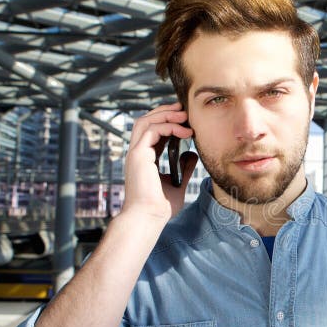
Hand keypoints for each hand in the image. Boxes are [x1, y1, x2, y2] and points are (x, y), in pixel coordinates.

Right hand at [122, 102, 197, 220]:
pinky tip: (185, 132)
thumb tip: (191, 154)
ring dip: (166, 114)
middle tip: (184, 108)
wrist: (148, 218)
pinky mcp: (137, 155)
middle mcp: (137, 153)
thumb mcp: (178, 183)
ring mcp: (135, 153)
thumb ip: (184, 168)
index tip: (185, 119)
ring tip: (185, 115)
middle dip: (164, 111)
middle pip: (146, 121)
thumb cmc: (160, 207)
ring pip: (145, 121)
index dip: (167, 121)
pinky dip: (168, 126)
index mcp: (144, 159)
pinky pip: (151, 130)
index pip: (152, 131)